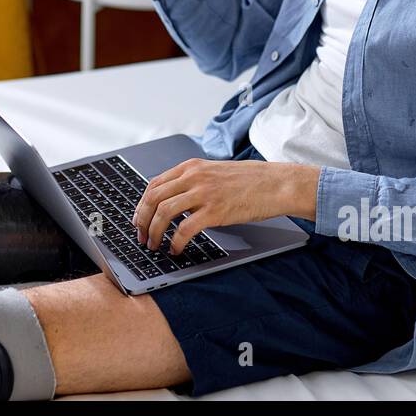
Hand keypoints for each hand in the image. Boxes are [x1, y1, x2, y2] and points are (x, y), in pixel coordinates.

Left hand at [132, 158, 320, 255]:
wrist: (276, 183)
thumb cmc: (249, 181)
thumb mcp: (214, 172)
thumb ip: (193, 182)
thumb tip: (172, 202)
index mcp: (191, 167)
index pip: (153, 184)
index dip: (141, 205)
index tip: (139, 220)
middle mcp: (193, 177)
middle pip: (152, 198)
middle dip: (142, 220)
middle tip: (142, 236)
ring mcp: (204, 193)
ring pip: (163, 213)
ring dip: (154, 233)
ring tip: (155, 245)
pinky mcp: (215, 211)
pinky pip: (184, 229)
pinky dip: (175, 241)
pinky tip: (176, 249)